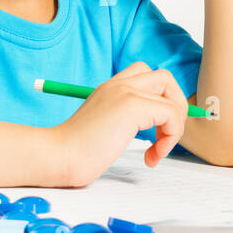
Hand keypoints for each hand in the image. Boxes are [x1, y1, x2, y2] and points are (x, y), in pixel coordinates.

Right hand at [46, 62, 188, 187]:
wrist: (58, 156)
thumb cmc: (74, 151)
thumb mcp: (101, 127)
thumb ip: (121, 120)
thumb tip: (152, 130)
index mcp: (110, 87)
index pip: (146, 75)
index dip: (159, 99)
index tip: (153, 131)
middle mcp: (118, 84)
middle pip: (165, 79)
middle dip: (175, 108)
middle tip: (163, 137)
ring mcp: (126, 92)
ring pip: (173, 98)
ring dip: (174, 127)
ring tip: (157, 150)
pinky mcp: (132, 106)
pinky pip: (171, 115)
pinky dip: (170, 138)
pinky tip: (150, 157)